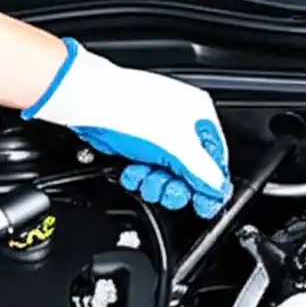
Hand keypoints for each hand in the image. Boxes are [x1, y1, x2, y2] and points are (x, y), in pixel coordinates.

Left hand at [22, 38, 231, 217]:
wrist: (87, 101)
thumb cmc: (130, 110)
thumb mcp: (177, 148)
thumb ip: (202, 172)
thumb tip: (218, 188)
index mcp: (199, 115)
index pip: (215, 159)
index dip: (209, 185)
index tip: (203, 205)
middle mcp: (180, 121)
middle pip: (190, 169)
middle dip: (177, 185)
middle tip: (167, 191)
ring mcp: (157, 130)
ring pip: (167, 171)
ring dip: (156, 183)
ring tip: (145, 180)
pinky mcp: (136, 140)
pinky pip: (147, 167)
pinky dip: (140, 175)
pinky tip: (133, 173)